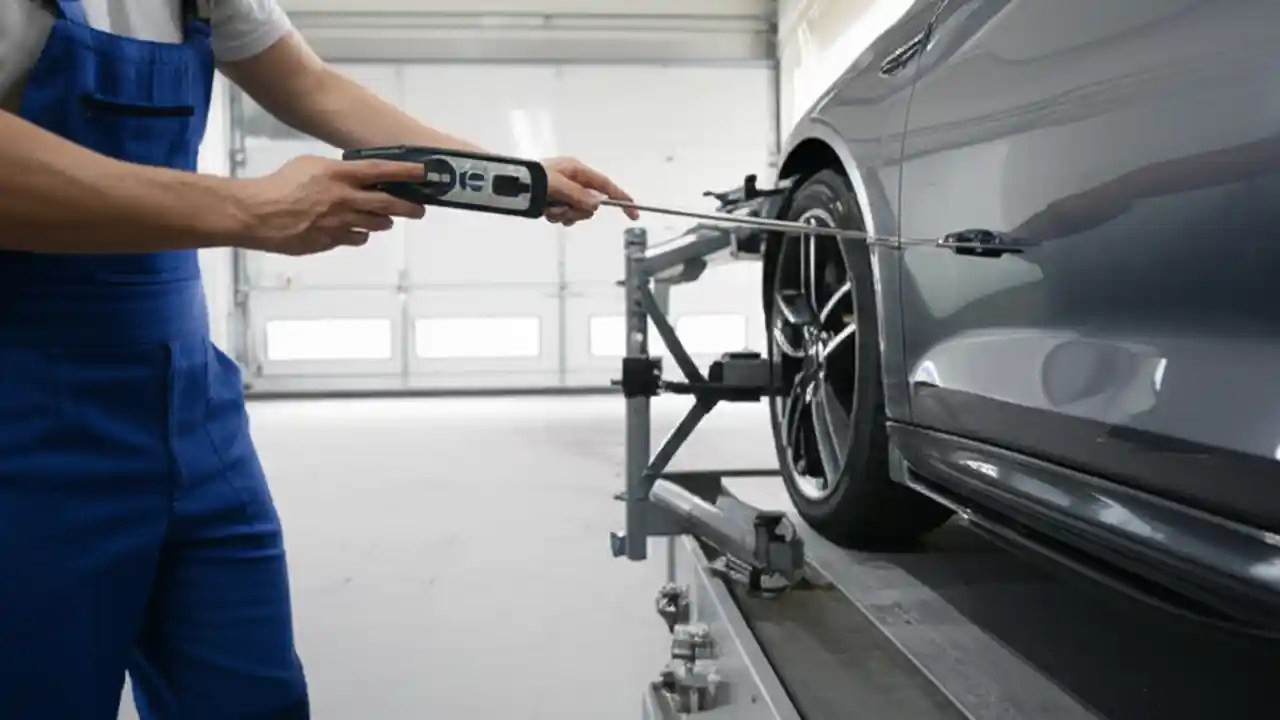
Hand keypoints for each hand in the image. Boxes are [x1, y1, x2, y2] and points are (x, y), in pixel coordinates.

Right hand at [235, 156, 426, 255]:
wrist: (259, 214)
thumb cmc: (279, 185)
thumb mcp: (311, 165)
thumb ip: (337, 171)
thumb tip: (355, 176)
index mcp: (340, 175)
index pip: (382, 171)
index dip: (407, 171)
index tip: (425, 172)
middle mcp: (346, 199)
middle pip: (390, 203)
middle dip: (410, 207)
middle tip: (419, 209)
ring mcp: (342, 222)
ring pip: (377, 224)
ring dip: (385, 220)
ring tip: (386, 218)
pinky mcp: (333, 241)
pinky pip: (357, 238)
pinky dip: (360, 233)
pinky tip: (356, 230)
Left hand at [542, 157, 639, 226]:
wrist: (508, 183)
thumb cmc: (533, 179)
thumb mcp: (559, 186)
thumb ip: (580, 196)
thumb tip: (598, 204)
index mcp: (577, 170)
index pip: (605, 186)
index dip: (621, 199)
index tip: (633, 213)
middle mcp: (573, 181)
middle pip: (591, 204)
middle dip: (578, 211)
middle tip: (563, 209)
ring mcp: (564, 192)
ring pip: (577, 211)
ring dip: (565, 214)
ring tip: (549, 209)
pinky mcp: (555, 201)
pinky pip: (565, 214)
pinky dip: (557, 216)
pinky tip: (546, 211)